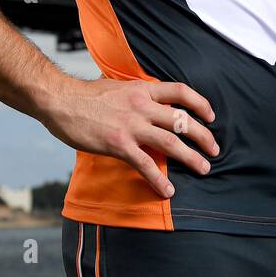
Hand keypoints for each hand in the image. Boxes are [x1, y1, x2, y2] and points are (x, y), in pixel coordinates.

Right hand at [40, 76, 219, 198]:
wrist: (61, 100)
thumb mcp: (117, 86)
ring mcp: (131, 125)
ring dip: (191, 157)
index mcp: (142, 90)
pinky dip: (159, 179)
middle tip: (214, 149)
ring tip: (204, 168)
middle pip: (182, 120)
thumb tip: (148, 99)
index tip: (210, 116)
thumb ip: (136, 94)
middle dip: (203, 136)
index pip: (181, 92)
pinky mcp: (119, 144)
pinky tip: (168, 190)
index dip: (200, 104)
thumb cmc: (85, 95)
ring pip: (171, 142)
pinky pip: (145, 164)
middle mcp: (142, 106)